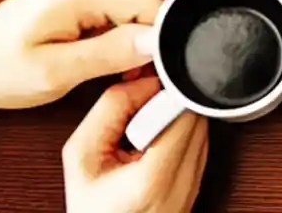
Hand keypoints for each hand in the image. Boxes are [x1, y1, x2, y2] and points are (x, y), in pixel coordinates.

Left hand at [0, 0, 161, 109]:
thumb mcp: (59, 71)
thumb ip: (112, 52)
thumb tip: (157, 40)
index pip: (149, 4)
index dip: (158, 39)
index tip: (152, 69)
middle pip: (140, 8)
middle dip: (140, 44)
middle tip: (121, 77)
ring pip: (127, 14)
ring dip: (123, 44)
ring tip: (97, 70)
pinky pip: (110, 15)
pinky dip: (109, 40)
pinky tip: (90, 59)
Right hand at [64, 77, 208, 212]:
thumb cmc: (91, 207)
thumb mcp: (81, 155)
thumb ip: (111, 109)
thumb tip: (145, 81)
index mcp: (154, 178)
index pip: (183, 112)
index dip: (165, 92)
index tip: (145, 89)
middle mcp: (184, 182)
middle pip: (195, 114)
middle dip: (169, 101)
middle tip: (140, 107)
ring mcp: (196, 183)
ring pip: (200, 124)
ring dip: (175, 115)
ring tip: (143, 128)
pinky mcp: (199, 181)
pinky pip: (198, 141)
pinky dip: (179, 132)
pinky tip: (153, 140)